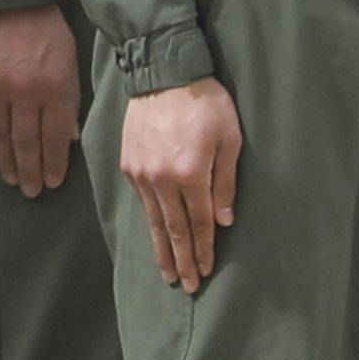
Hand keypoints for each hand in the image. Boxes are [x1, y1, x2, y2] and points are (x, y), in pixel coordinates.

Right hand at [0, 7, 82, 198]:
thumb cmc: (42, 25)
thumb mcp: (68, 57)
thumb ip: (69, 97)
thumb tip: (69, 136)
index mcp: (52, 85)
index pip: (53, 137)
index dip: (53, 164)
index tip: (52, 183)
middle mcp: (22, 92)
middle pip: (25, 144)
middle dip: (30, 172)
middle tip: (32, 192)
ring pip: (0, 138)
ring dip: (8, 164)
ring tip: (13, 180)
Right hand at [118, 78, 241, 291]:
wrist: (163, 73)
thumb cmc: (205, 102)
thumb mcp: (229, 138)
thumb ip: (226, 181)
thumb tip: (224, 220)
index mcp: (190, 174)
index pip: (199, 222)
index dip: (204, 249)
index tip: (205, 272)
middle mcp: (161, 179)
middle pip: (173, 230)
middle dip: (182, 260)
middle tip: (186, 286)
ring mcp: (141, 173)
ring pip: (153, 221)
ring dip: (162, 250)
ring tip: (167, 272)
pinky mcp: (129, 164)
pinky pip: (142, 201)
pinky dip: (149, 223)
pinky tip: (155, 236)